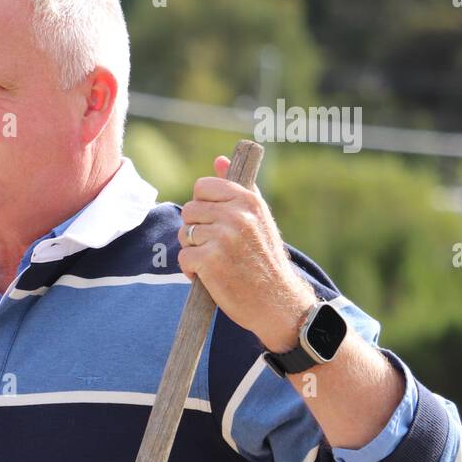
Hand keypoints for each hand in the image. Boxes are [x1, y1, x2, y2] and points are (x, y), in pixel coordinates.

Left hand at [177, 155, 317, 351]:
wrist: (277, 302)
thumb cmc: (264, 260)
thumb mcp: (259, 219)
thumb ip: (238, 188)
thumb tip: (219, 159)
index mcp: (248, 200)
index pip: (202, 187)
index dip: (203, 206)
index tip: (216, 223)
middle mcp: (237, 214)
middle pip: (189, 210)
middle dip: (197, 230)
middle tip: (217, 248)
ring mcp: (223, 237)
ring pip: (185, 233)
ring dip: (194, 250)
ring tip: (216, 262)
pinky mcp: (210, 260)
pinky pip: (184, 256)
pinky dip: (191, 269)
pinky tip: (209, 276)